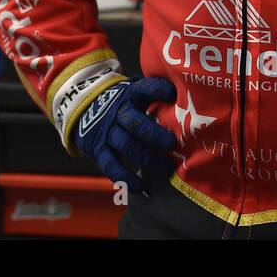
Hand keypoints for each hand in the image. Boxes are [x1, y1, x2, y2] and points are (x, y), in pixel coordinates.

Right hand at [71, 76, 178, 191]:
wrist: (85, 107)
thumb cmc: (125, 103)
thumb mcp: (137, 93)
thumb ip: (157, 96)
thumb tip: (191, 96)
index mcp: (131, 94)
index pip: (144, 89)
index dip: (157, 90)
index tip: (172, 94)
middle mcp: (118, 111)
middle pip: (135, 122)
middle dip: (154, 134)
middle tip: (172, 145)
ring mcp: (107, 131)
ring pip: (126, 145)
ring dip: (146, 159)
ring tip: (165, 169)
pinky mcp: (98, 149)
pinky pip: (111, 166)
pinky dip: (126, 178)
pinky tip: (142, 187)